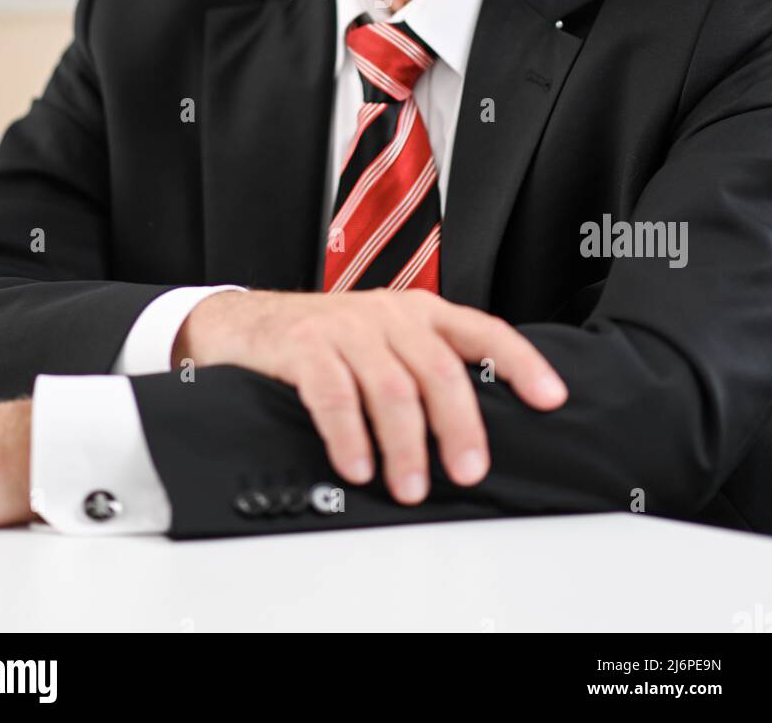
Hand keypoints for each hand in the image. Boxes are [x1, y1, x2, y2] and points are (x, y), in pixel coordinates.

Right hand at [173, 289, 567, 505]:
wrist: (248, 323)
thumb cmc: (326, 339)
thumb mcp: (385, 340)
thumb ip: (426, 367)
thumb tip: (475, 429)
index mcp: (418, 312)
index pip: (482, 330)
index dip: (520, 362)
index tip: (550, 398)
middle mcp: (387, 315)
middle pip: (439, 370)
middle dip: (459, 426)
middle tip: (468, 471)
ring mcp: (345, 328)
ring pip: (391, 387)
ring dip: (405, 444)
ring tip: (411, 486)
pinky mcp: (304, 347)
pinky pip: (334, 394)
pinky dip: (349, 435)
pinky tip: (358, 465)